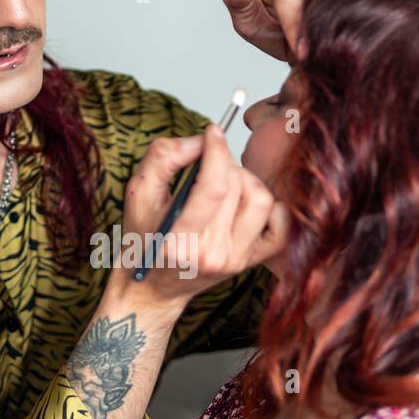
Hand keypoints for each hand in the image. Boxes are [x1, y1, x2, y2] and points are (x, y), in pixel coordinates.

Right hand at [113, 125, 287, 306]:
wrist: (154, 286)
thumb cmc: (144, 238)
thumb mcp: (138, 193)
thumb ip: (163, 158)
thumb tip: (201, 142)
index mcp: (180, 243)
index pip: (214, 187)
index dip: (217, 151)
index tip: (211, 133)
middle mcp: (212, 255)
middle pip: (237, 187)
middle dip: (224, 162)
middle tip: (208, 164)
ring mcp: (236, 260)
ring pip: (261, 200)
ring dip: (246, 180)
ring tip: (225, 183)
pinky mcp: (252, 261)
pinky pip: (280, 224)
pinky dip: (269, 205)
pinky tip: (246, 202)